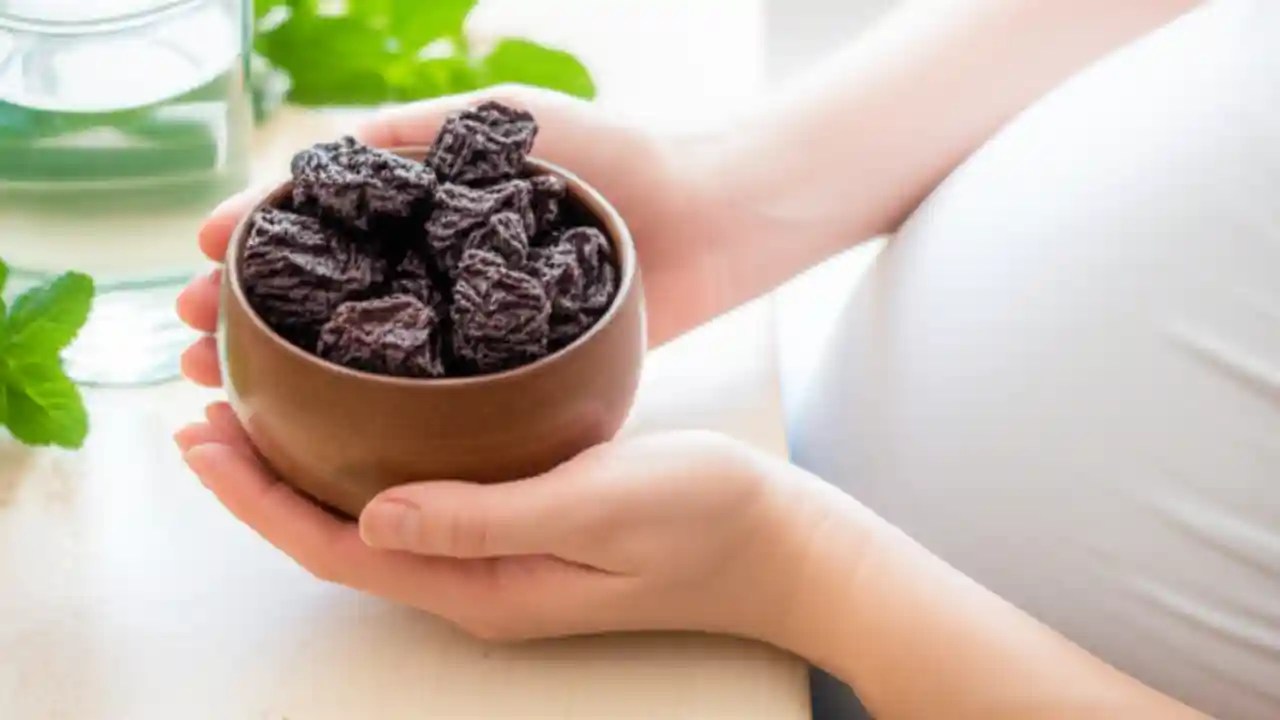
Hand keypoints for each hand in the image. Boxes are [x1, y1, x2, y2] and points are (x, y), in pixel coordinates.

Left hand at [175, 410, 835, 643]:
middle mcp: (476, 582)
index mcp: (482, 586)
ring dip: (309, 469)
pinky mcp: (526, 527)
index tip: (202, 438)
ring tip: (259, 411)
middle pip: (337, 538)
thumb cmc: (707, 523)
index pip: (335, 550)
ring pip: (373, 517)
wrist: (785, 547)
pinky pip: (420, 499)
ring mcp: (501, 558)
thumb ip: (485, 515)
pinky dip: (370, 458)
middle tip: (206, 410)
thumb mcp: (598, 508)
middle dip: (263, 482)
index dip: (258, 498)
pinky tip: (365, 419)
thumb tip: (372, 515)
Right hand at [176, 85, 725, 387]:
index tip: (200, 266)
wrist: (710, 215)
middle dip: (252, 321)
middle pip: (324, 299)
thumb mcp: (500, 123)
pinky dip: (376, 415)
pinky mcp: (514, 375)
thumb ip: (414, 138)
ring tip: (228, 390)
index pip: (319, 229)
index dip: (255, 248)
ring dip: (291, 376)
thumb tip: (309, 164)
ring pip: (363, 357)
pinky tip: (322, 434)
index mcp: (427, 209)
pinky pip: (433, 398)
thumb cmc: (611, 156)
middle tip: (193, 345)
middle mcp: (438, 270)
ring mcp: (471, 325)